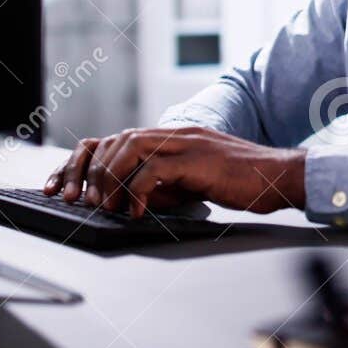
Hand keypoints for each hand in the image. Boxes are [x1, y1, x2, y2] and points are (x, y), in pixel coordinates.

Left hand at [42, 125, 306, 217]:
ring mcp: (185, 143)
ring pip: (127, 148)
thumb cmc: (243, 181)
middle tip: (83, 202)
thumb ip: (163, 184)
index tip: (67, 188)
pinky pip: (153, 171)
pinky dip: (137, 193)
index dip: (85, 161)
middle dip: (89, 173)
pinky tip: (138, 213)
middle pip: (114, 140)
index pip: (114, 139)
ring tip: (108, 207)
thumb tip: (130, 200)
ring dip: (109, 180)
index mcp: (172, 136)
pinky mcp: (196, 159)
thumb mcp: (193, 182)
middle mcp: (174, 133)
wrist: (280, 176)